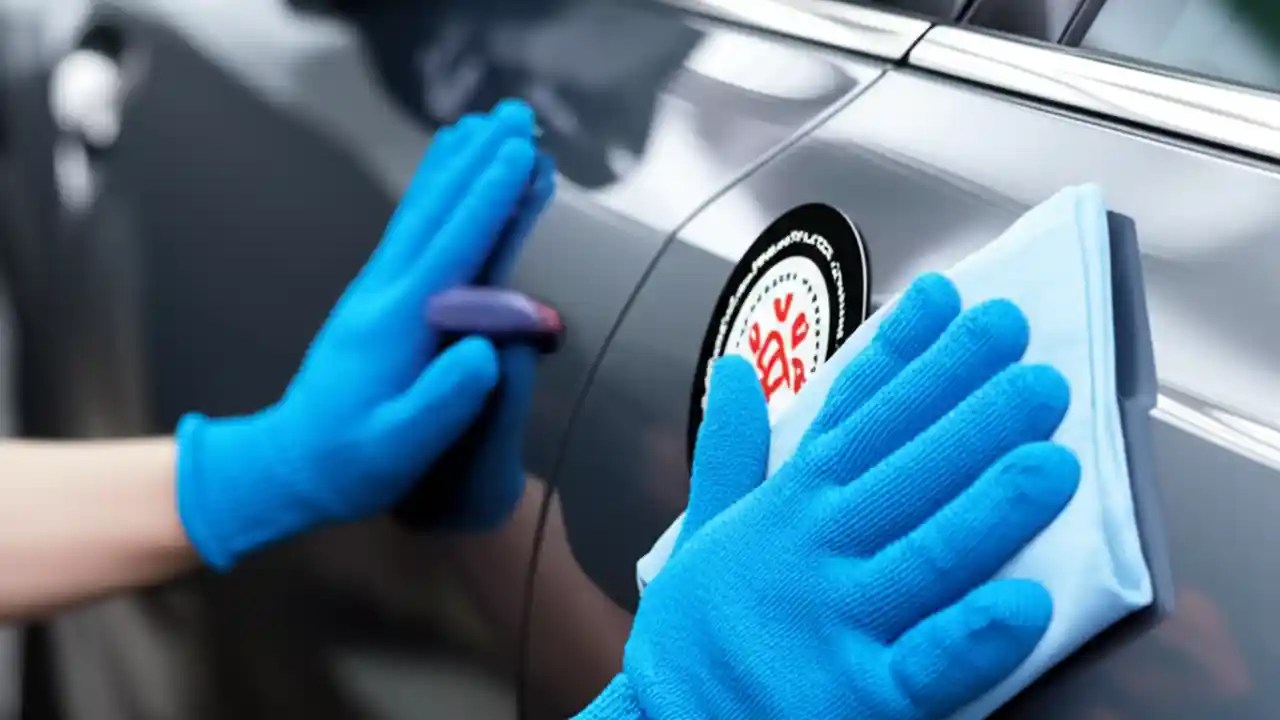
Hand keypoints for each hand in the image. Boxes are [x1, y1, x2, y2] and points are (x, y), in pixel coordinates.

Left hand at [176, 99, 550, 568]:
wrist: (288, 464)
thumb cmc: (349, 463)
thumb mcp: (398, 447)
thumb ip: (443, 400)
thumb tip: (488, 350)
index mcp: (400, 323)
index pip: (453, 247)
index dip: (488, 198)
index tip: (519, 152)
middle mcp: (385, 294)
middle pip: (437, 212)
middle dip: (477, 161)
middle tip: (515, 115)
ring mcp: (376, 292)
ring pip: (420, 214)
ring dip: (454, 166)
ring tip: (482, 125)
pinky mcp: (376, 299)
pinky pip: (412, 232)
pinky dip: (433, 195)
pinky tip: (445, 179)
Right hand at [578, 273, 1080, 718]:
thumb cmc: (703, 631)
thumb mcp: (706, 528)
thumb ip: (731, 448)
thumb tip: (733, 369)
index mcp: (790, 509)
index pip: (854, 417)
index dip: (904, 355)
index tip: (949, 300)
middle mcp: (817, 553)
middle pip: (903, 470)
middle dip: (970, 412)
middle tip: (1030, 364)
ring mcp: (840, 624)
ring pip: (927, 555)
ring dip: (990, 505)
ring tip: (1050, 459)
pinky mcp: (862, 700)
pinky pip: (929, 666)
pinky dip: (973, 635)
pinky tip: (1025, 602)